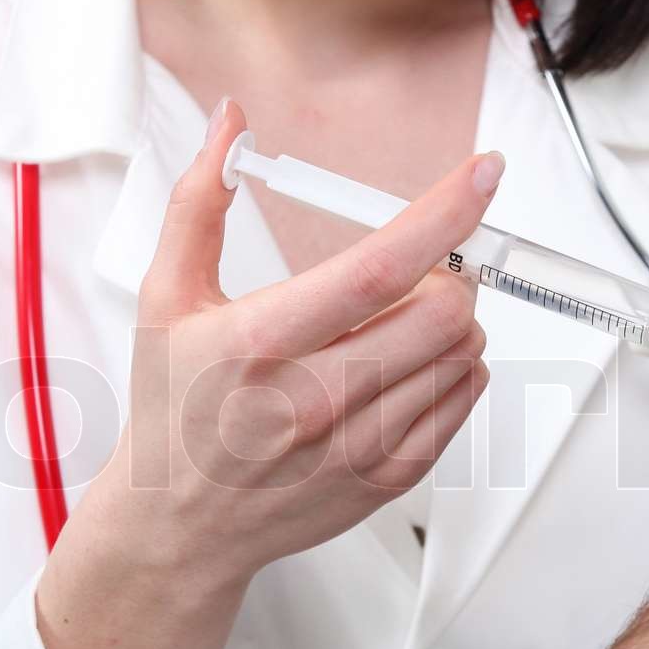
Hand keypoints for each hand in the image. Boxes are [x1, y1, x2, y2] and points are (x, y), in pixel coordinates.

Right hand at [36, 99, 502, 648]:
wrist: (180, 525)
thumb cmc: (174, 407)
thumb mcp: (166, 298)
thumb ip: (198, 202)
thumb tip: (231, 122)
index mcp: (260, 342)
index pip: (378, 268)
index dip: (443, 214)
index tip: (482, 175)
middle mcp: (313, 399)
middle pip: (442, 315)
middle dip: (447, 276)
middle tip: (417, 273)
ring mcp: (356, 446)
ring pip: (464, 356)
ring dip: (452, 323)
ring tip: (402, 323)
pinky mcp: (385, 478)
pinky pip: (463, 401)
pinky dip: (455, 369)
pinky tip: (409, 365)